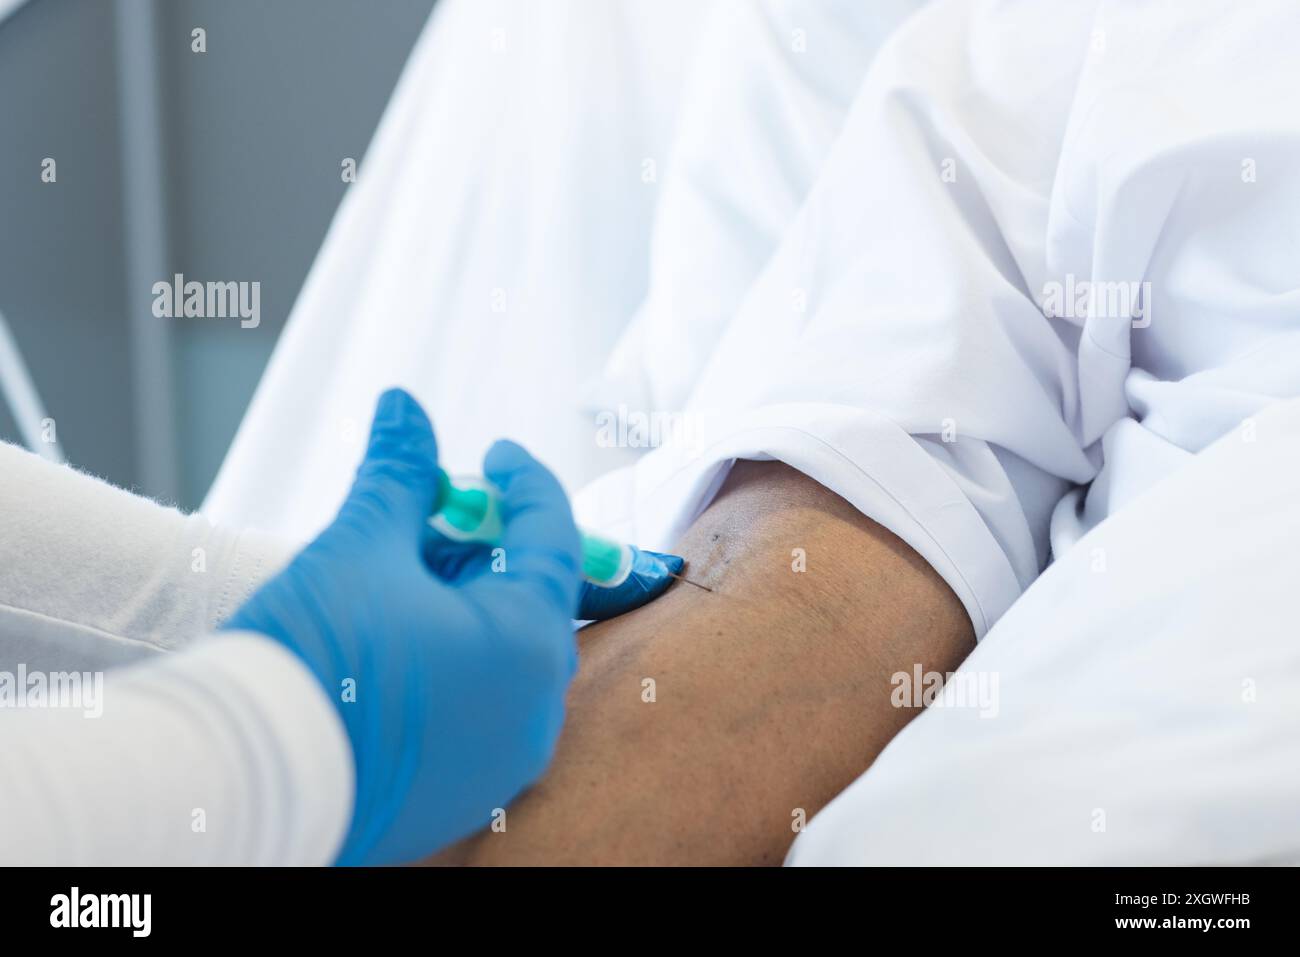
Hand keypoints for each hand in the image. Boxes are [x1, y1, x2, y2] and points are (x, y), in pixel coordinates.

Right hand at [225, 388, 581, 864]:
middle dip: (482, 546)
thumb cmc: (308, 662)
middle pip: (528, 598)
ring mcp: (502, 760)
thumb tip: (405, 409)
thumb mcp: (360, 547)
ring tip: (396, 576)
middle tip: (429, 516)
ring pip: (503, 655)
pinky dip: (453, 660)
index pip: (552, 540)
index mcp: (527, 645)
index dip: (525, 483)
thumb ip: (398, 474)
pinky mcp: (462, 792)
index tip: (498, 454)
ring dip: (464, 603)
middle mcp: (534, 710)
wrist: (241, 783)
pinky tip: (394, 637)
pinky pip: (479, 707)